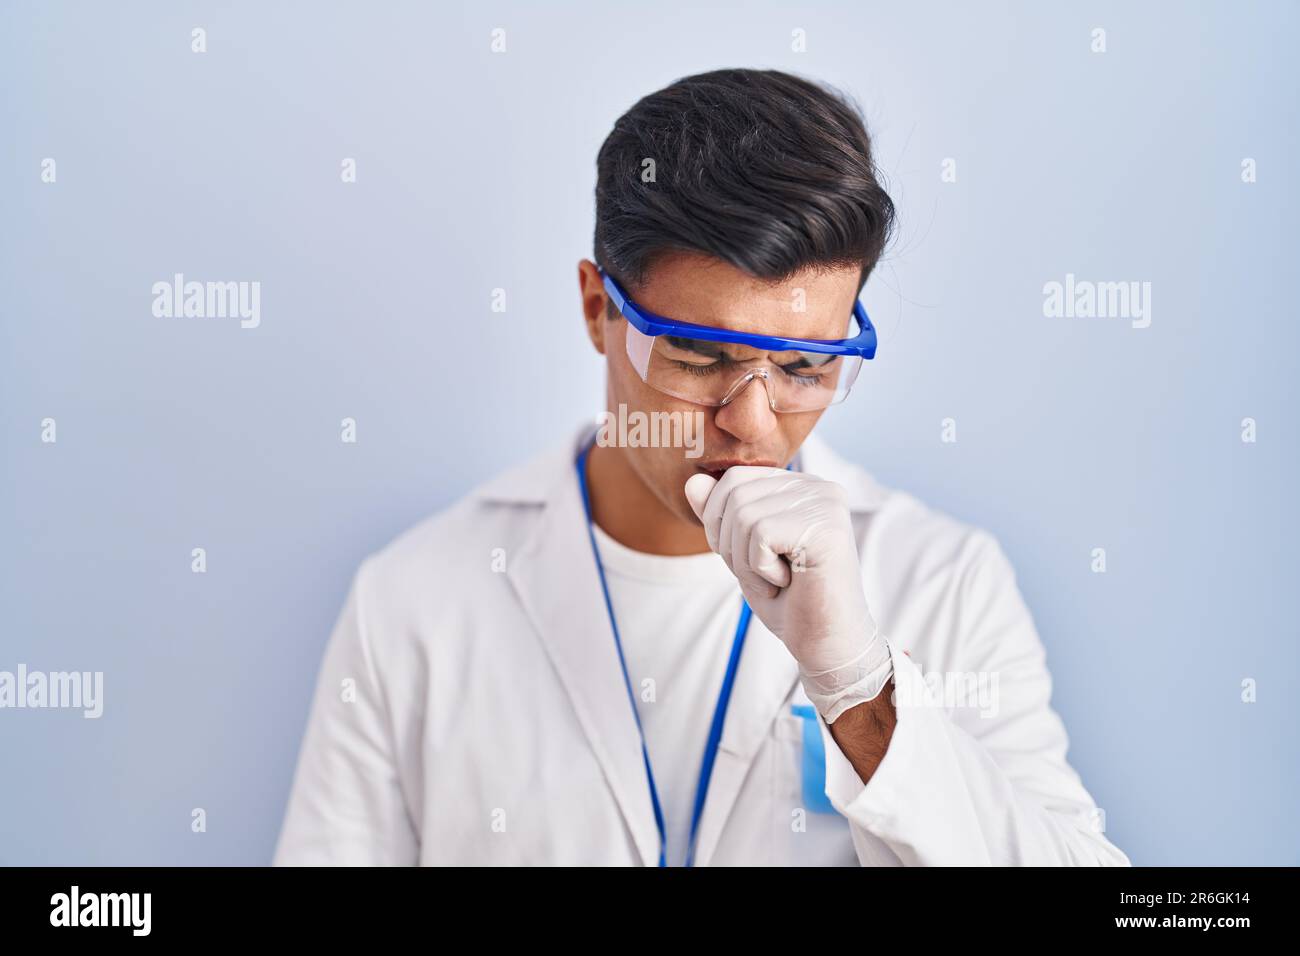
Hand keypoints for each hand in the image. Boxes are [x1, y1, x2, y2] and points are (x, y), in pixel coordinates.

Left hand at [683, 466, 876, 675]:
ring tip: (777, 581)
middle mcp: (818, 487)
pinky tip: (787, 583)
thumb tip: (692, 481)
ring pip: (743, 515)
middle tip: (763, 575)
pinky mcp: (824, 525)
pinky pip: (759, 535)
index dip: (719, 522)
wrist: (825, 645)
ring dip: (746, 562)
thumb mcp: (741, 553)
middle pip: (735, 493)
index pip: (735, 478)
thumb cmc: (787, 601)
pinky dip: (760, 570)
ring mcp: (824, 503)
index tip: (746, 558)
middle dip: (730, 544)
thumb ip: (719, 515)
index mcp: (801, 486)